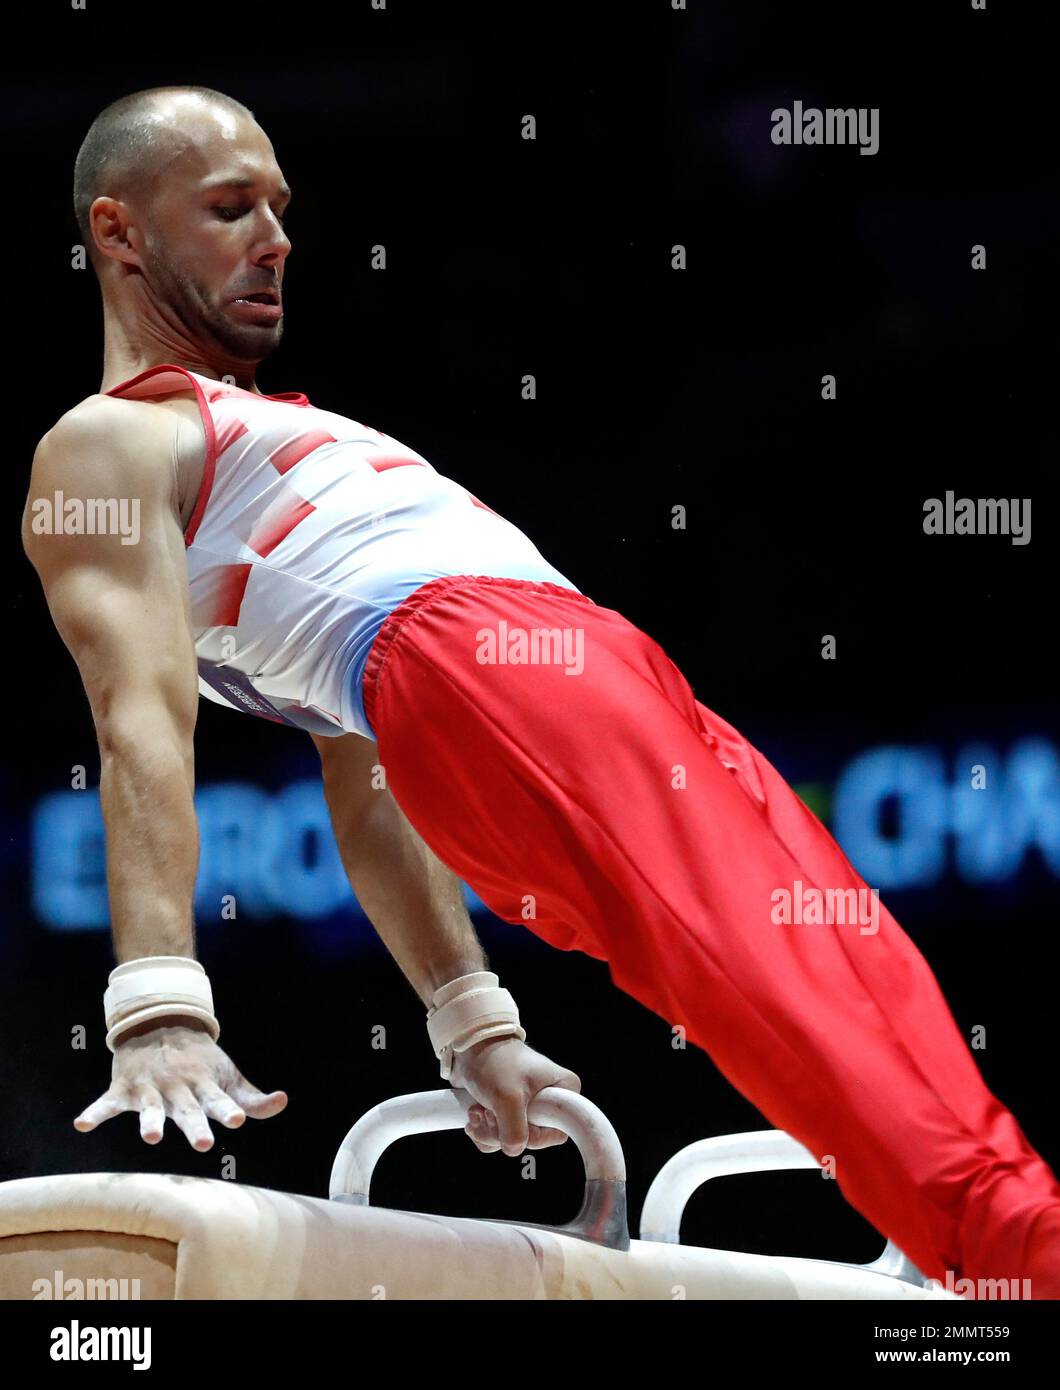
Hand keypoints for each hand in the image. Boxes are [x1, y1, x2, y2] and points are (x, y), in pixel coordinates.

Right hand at [73, 1016, 287, 1150]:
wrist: (161, 1023)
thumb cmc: (201, 1061)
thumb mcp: (228, 1076)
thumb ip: (252, 1098)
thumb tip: (282, 1102)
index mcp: (205, 1086)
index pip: (220, 1101)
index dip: (228, 1110)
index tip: (238, 1120)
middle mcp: (179, 1088)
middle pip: (188, 1110)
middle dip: (195, 1126)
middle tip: (202, 1143)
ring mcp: (151, 1089)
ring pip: (151, 1108)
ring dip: (150, 1121)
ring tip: (151, 1136)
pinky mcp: (125, 1089)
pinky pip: (107, 1104)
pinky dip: (95, 1113)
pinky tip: (82, 1124)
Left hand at [448, 1035, 580, 1156]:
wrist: (467, 1047)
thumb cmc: (495, 1060)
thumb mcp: (508, 1098)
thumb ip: (515, 1131)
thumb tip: (514, 1148)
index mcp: (563, 1090)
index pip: (560, 1132)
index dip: (536, 1135)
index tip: (518, 1120)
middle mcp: (550, 1101)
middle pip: (532, 1139)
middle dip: (503, 1132)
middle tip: (491, 1113)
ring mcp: (528, 1108)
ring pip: (512, 1141)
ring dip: (489, 1132)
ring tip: (479, 1111)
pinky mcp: (509, 1112)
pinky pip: (498, 1138)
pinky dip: (483, 1131)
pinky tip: (475, 1113)